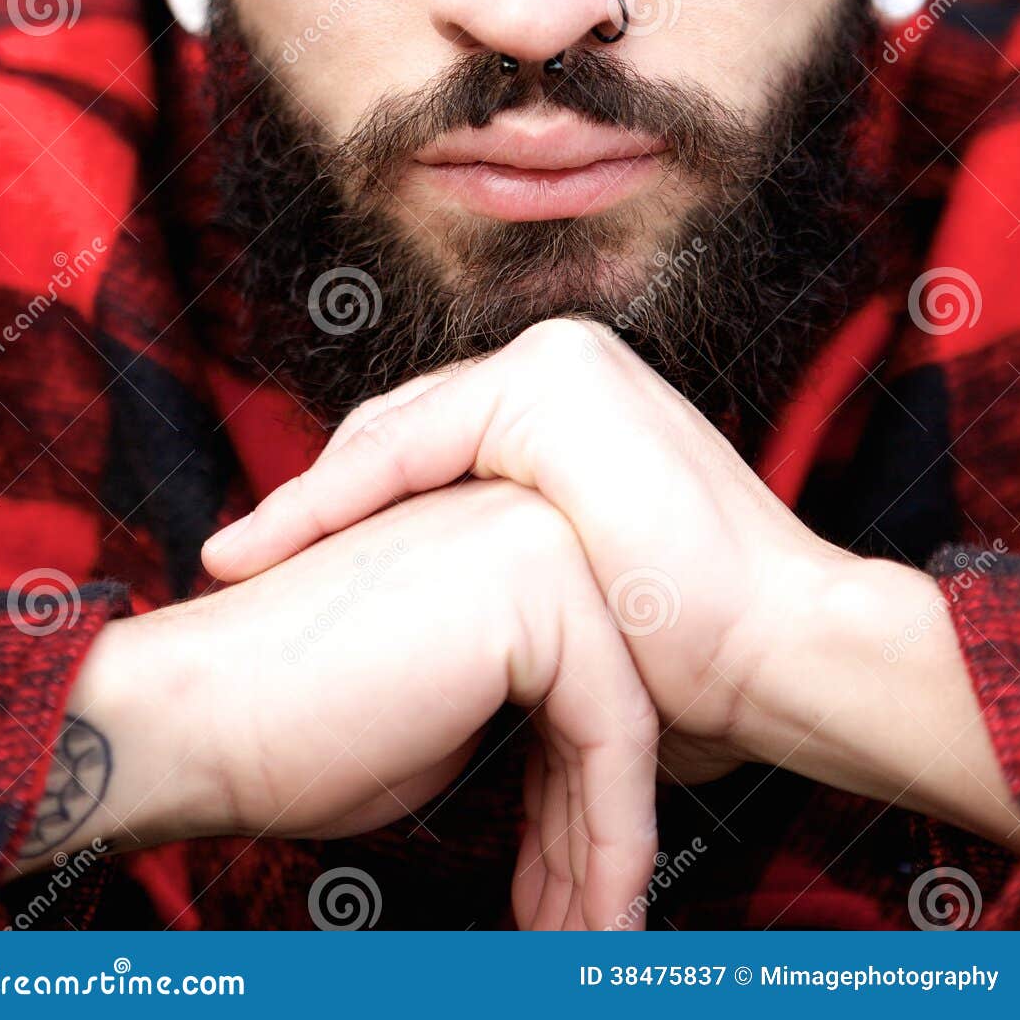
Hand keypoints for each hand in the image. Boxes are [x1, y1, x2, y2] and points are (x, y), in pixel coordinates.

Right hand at [60, 477, 659, 928]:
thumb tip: (579, 775)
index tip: (573, 891)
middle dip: (592, 830)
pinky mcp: (539, 586)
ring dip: (602, 851)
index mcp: (495, 538)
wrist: (204, 713)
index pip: (575, 681)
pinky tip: (596, 914)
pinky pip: (613, 733)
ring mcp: (537, 540)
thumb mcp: (437, 712)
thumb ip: (511, 707)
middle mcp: (526, 518)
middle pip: (605, 697)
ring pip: (621, 722)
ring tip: (586, 940)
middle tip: (582, 926)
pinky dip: (611, 839)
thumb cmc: (293, 723)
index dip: (575, 801)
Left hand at [204, 319, 1019, 857]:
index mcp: (574, 403)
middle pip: (398, 432)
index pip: (427, 444)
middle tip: (238, 558)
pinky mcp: (550, 387)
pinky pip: (410, 447)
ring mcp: (558, 365)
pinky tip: (275, 544)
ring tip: (238, 558)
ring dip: (308, 501)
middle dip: (314, 500)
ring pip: (393, 436)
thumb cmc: (695, 654)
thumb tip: (441, 620)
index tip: (273, 563)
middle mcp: (563, 365)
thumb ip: (509, 568)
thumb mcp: (574, 595)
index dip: (345, 502)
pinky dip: (337, 497)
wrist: (780, 652)